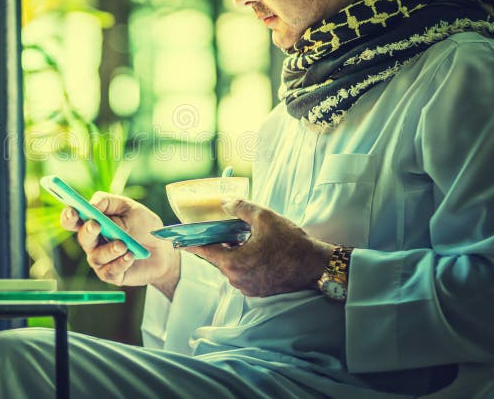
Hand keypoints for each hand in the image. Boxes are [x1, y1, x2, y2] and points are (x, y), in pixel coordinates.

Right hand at [60, 192, 179, 297]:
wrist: (164, 249)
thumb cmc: (144, 226)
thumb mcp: (130, 207)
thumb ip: (109, 202)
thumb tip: (92, 204)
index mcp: (93, 223)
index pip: (73, 220)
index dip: (69, 216)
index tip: (73, 210)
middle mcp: (93, 243)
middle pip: (82, 238)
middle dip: (88, 231)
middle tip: (96, 225)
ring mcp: (101, 260)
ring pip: (96, 256)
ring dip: (109, 249)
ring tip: (123, 244)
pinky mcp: (112, 275)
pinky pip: (110, 271)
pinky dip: (120, 263)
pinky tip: (130, 256)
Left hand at [185, 199, 333, 296]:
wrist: (316, 266)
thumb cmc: (291, 242)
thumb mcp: (264, 217)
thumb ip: (240, 208)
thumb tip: (223, 203)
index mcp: (234, 263)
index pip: (205, 251)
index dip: (190, 243)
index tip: (177, 241)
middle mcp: (237, 279)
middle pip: (219, 258)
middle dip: (220, 243)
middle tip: (224, 229)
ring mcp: (247, 288)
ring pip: (231, 266)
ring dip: (234, 253)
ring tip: (247, 238)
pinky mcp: (257, 291)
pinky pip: (243, 274)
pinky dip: (244, 262)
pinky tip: (256, 251)